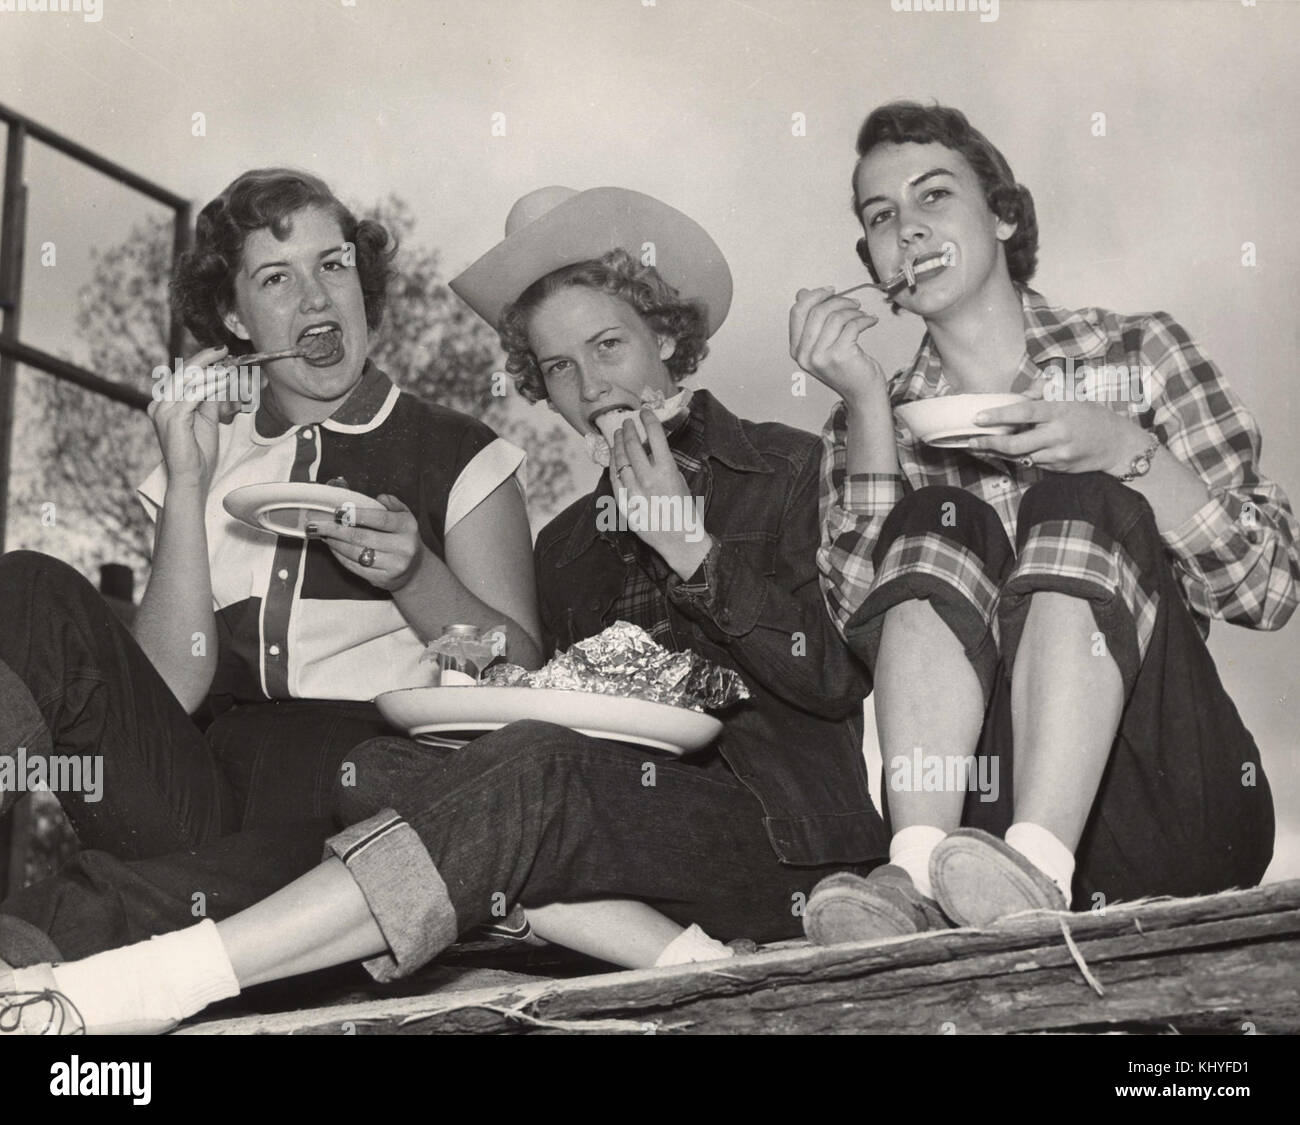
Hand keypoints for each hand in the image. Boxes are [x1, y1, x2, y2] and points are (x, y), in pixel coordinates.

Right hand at [146, 346, 238, 490]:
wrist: (192, 477)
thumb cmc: (198, 452)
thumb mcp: (207, 418)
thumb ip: (209, 398)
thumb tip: (220, 377)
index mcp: (164, 403)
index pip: (182, 376)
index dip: (201, 362)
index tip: (220, 353)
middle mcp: (159, 404)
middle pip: (182, 373)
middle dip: (204, 360)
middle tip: (223, 350)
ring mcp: (162, 411)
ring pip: (187, 381)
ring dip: (210, 371)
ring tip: (228, 364)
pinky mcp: (172, 418)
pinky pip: (193, 395)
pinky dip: (209, 385)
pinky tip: (222, 380)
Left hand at [306, 493, 427, 590]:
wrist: (415, 569)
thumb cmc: (402, 537)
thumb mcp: (403, 516)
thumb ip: (390, 504)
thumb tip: (377, 497)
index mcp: (407, 526)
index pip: (379, 518)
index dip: (356, 515)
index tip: (337, 512)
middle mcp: (403, 546)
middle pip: (362, 536)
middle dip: (335, 530)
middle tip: (316, 524)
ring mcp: (394, 565)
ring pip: (355, 552)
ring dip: (334, 543)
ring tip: (322, 534)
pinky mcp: (383, 579)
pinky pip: (355, 567)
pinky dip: (340, 556)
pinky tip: (332, 547)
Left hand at [609, 408, 711, 578]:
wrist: (679, 540)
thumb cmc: (684, 510)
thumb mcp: (680, 480)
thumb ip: (664, 463)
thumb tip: (652, 448)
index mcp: (667, 471)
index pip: (655, 437)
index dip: (649, 421)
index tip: (645, 412)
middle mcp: (649, 479)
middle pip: (633, 446)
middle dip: (629, 430)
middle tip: (627, 422)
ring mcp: (634, 492)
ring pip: (620, 461)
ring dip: (618, 444)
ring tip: (618, 434)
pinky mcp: (624, 504)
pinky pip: (614, 479)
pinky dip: (612, 464)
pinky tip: (613, 456)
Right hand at [789, 286, 885, 404]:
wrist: (862, 393)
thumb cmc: (846, 368)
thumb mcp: (824, 343)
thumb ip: (813, 321)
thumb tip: (802, 293)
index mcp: (797, 350)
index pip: (797, 312)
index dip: (814, 296)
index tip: (831, 290)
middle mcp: (804, 355)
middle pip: (817, 311)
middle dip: (838, 301)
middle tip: (854, 303)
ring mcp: (820, 356)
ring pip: (835, 317)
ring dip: (853, 311)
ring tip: (862, 314)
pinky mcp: (839, 356)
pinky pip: (851, 325)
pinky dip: (864, 319)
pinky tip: (870, 321)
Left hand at [969, 385, 1146, 474]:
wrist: (1117, 444)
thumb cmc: (1090, 415)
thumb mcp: (1071, 396)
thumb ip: (1044, 391)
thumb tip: (1020, 393)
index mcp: (1059, 410)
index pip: (1024, 411)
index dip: (999, 415)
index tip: (978, 418)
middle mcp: (1058, 433)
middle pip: (1016, 444)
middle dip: (990, 444)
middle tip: (972, 441)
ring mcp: (1058, 454)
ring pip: (1021, 456)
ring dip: (1001, 453)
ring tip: (984, 446)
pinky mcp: (1059, 468)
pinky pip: (1033, 463)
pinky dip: (1019, 457)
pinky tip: (1008, 453)